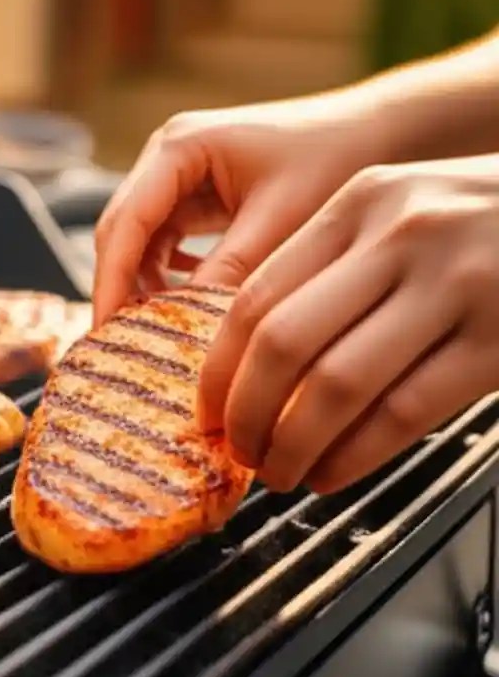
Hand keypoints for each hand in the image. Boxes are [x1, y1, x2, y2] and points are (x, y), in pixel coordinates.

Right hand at [92, 92, 397, 327]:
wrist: (376, 130)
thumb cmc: (334, 158)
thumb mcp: (281, 219)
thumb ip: (229, 269)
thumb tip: (184, 326)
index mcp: (177, 147)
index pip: (124, 222)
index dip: (111, 280)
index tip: (107, 330)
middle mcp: (165, 156)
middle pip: (119, 231)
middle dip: (117, 287)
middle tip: (117, 343)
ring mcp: (177, 176)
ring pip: (137, 241)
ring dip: (142, 285)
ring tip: (151, 334)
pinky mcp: (195, 196)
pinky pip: (164, 243)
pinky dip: (168, 277)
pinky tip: (183, 307)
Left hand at [200, 155, 498, 493]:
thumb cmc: (487, 223)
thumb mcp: (405, 210)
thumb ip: (335, 264)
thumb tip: (249, 359)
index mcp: (360, 203)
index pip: (257, 295)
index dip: (219, 367)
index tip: (207, 410)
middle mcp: (401, 235)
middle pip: (282, 342)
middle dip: (246, 413)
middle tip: (237, 451)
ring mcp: (456, 285)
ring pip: (336, 384)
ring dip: (293, 444)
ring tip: (279, 472)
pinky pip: (403, 411)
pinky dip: (353, 455)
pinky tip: (332, 473)